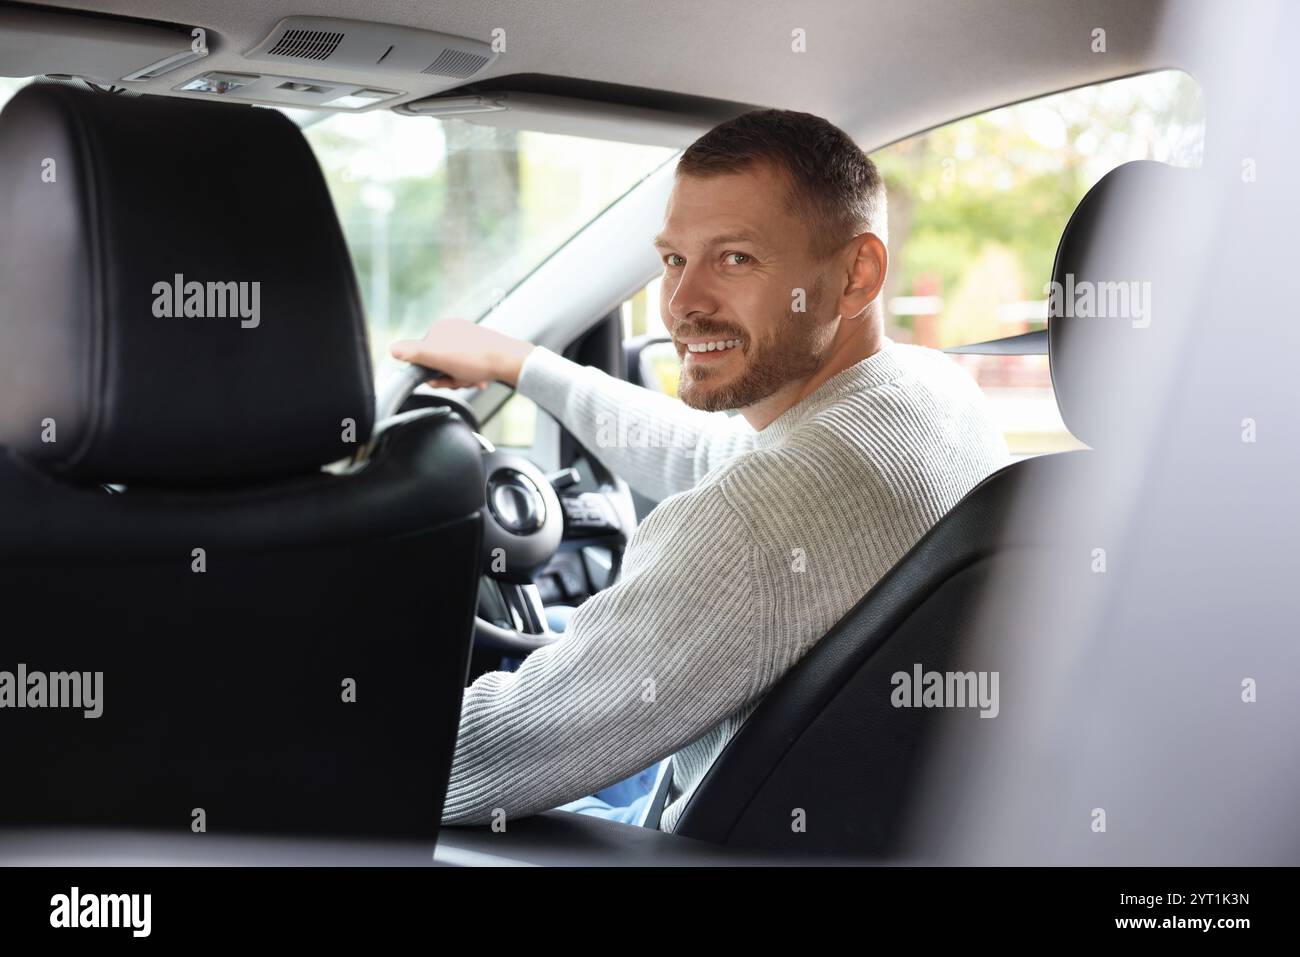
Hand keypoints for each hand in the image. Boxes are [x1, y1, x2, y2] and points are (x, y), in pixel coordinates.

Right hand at [390, 319, 536, 388]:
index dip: (431, 373)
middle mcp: (453, 331)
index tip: (441, 379)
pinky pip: (469, 368)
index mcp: (440, 329)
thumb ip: (412, 353)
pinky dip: (473, 377)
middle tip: (461, 380)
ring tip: (474, 380)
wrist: (509, 362)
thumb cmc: (474, 359)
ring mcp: (468, 339)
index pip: (424, 357)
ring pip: (455, 369)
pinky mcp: (482, 349)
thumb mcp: (437, 357)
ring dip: (462, 380)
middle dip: (449, 378)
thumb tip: (392, 350)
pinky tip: (481, 381)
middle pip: (440, 364)